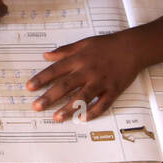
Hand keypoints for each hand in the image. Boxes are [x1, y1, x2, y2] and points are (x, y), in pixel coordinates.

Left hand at [25, 32, 140, 121]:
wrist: (133, 47)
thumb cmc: (107, 45)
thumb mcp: (83, 43)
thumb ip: (64, 51)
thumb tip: (45, 55)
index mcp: (79, 60)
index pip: (55, 70)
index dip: (41, 79)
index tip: (29, 87)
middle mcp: (88, 71)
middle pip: (66, 86)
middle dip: (50, 97)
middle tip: (37, 106)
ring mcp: (101, 82)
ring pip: (83, 97)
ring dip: (69, 108)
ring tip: (57, 118)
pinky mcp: (114, 90)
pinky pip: (103, 103)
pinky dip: (94, 112)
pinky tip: (83, 118)